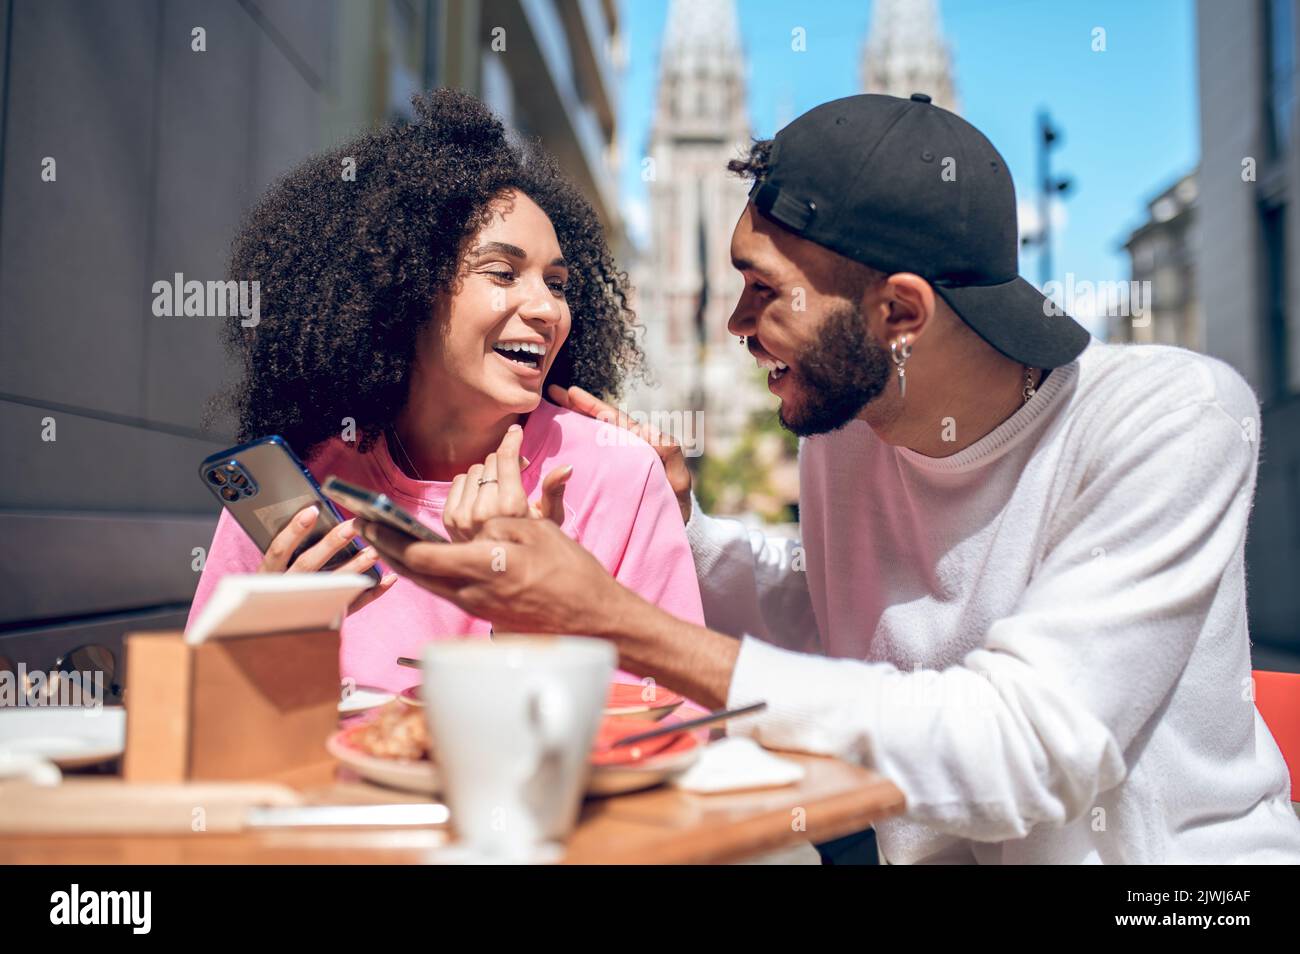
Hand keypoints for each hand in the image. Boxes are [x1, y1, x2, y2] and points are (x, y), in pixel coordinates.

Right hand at [260, 505, 396, 612]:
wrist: (276, 630)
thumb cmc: (277, 589)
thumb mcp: (273, 571)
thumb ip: (289, 550)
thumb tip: (314, 515)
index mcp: (270, 575)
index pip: (279, 549)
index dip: (294, 530)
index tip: (313, 510)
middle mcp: (287, 590)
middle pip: (309, 563)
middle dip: (333, 543)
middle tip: (354, 526)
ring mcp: (307, 606)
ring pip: (333, 584)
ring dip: (357, 565)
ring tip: (375, 550)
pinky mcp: (327, 618)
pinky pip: (352, 604)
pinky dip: (372, 592)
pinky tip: (388, 578)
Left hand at [358, 515, 634, 635]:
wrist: (592, 617)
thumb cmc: (571, 571)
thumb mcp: (538, 530)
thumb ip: (498, 526)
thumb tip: (473, 528)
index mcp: (484, 567)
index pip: (422, 557)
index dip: (391, 538)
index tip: (372, 519)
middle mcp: (472, 593)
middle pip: (413, 573)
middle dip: (383, 549)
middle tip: (363, 527)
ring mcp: (477, 607)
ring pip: (426, 584)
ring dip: (401, 562)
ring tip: (381, 541)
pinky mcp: (484, 614)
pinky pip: (445, 592)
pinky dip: (426, 574)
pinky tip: (421, 561)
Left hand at [442, 423, 572, 541]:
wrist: (503, 577)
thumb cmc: (533, 548)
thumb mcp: (550, 522)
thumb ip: (554, 492)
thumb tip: (566, 467)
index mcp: (512, 508)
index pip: (505, 459)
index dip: (512, 440)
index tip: (515, 431)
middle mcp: (484, 512)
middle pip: (490, 462)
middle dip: (504, 463)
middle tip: (515, 474)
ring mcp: (463, 517)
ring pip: (473, 470)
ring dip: (488, 475)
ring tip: (499, 491)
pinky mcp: (449, 520)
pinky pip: (458, 482)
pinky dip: (471, 484)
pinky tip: (483, 498)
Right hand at [548, 384, 691, 522]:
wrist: (673, 531)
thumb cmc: (677, 505)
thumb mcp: (678, 480)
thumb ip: (671, 455)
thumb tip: (648, 428)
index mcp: (640, 445)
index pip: (613, 420)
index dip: (592, 406)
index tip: (571, 393)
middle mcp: (625, 451)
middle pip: (597, 423)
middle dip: (576, 407)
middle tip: (553, 392)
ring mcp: (616, 466)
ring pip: (590, 438)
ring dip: (571, 423)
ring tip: (549, 411)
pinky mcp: (607, 482)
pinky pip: (588, 460)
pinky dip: (573, 449)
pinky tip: (554, 447)